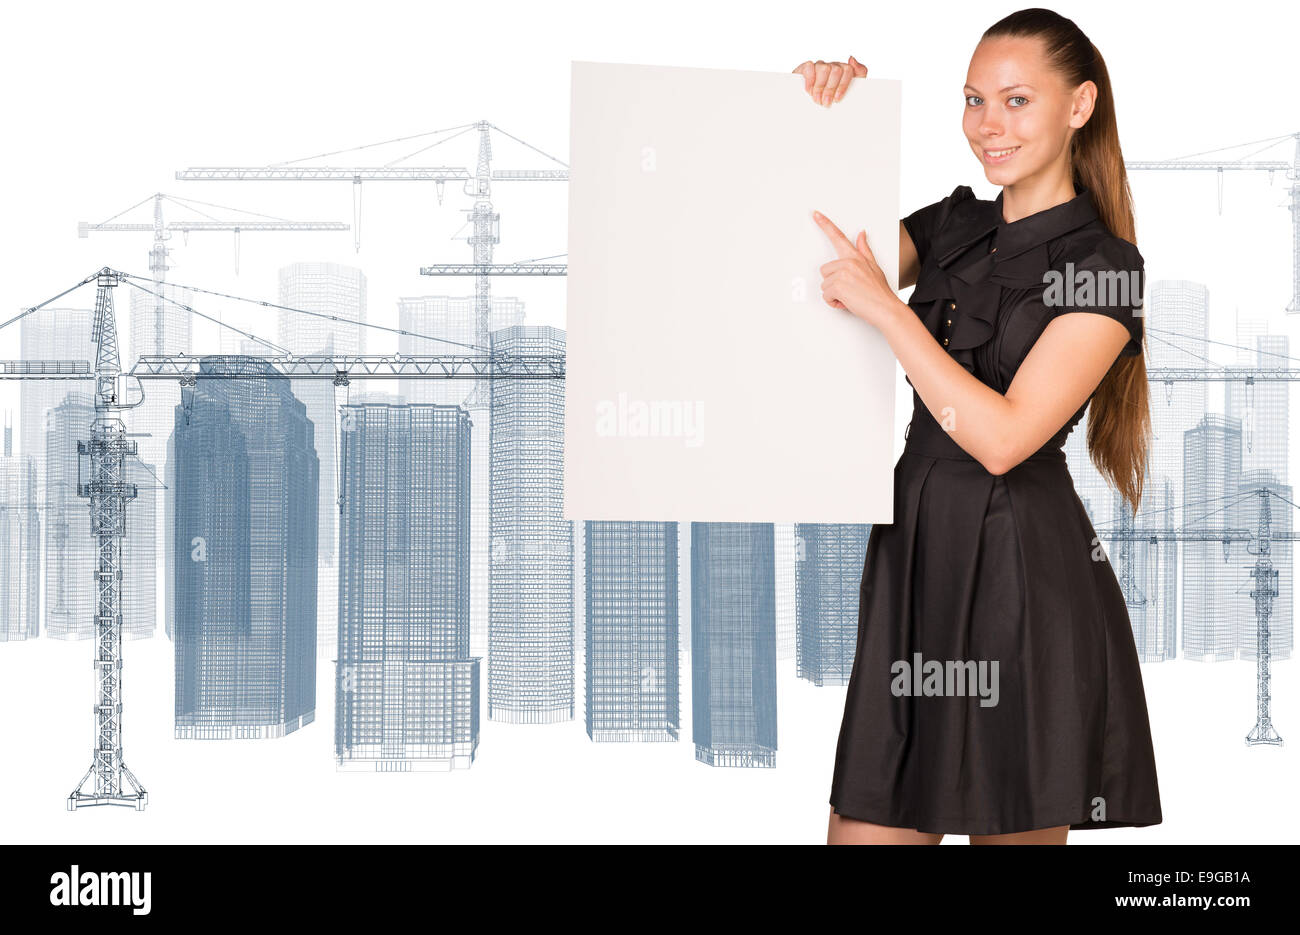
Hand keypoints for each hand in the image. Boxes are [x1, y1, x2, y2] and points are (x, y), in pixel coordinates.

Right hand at [792, 56, 866, 105]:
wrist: (812, 107)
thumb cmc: (832, 99)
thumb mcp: (850, 91)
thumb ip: (859, 73)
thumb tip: (852, 59)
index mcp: (844, 70)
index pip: (848, 70)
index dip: (843, 85)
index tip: (837, 99)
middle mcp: (832, 66)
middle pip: (836, 71)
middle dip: (830, 89)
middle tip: (825, 102)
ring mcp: (820, 66)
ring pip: (823, 69)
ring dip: (819, 87)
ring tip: (817, 99)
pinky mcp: (807, 67)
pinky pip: (809, 67)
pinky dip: (809, 80)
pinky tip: (809, 90)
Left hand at [813, 210, 895, 327]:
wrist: (885, 308)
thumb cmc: (880, 291)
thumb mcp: (874, 266)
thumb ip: (864, 250)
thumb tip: (861, 234)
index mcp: (855, 256)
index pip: (838, 237)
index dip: (825, 224)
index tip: (816, 214)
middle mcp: (848, 262)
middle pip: (825, 270)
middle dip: (833, 283)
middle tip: (849, 290)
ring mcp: (842, 273)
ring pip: (824, 284)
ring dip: (834, 294)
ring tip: (850, 296)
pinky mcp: (838, 285)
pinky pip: (825, 295)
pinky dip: (833, 302)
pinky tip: (846, 302)